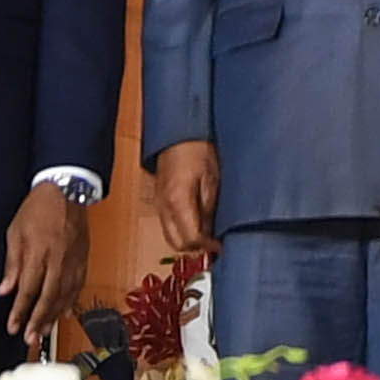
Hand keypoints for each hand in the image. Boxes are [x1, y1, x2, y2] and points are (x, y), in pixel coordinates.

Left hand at [0, 183, 89, 364]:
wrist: (67, 189)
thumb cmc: (38, 208)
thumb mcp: (15, 232)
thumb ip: (12, 263)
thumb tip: (5, 289)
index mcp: (38, 253)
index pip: (28, 290)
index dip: (20, 311)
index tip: (13, 327)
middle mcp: (58, 260)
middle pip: (48, 297)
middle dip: (38, 320)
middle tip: (29, 339)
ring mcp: (73, 260)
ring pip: (65, 295)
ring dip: (54, 316)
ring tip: (44, 332)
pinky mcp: (83, 258)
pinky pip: (78, 285)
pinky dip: (71, 301)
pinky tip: (64, 313)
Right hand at [147, 140, 219, 266]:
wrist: (177, 132)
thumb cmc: (196, 148)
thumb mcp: (212, 178)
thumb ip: (210, 208)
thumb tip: (213, 232)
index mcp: (178, 201)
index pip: (191, 238)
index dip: (208, 246)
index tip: (221, 246)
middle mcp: (164, 206)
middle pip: (177, 244)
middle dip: (196, 247)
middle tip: (215, 244)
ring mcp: (158, 204)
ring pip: (171, 236)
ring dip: (188, 240)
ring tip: (208, 234)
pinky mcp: (159, 200)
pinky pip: (168, 224)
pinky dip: (181, 230)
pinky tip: (196, 222)